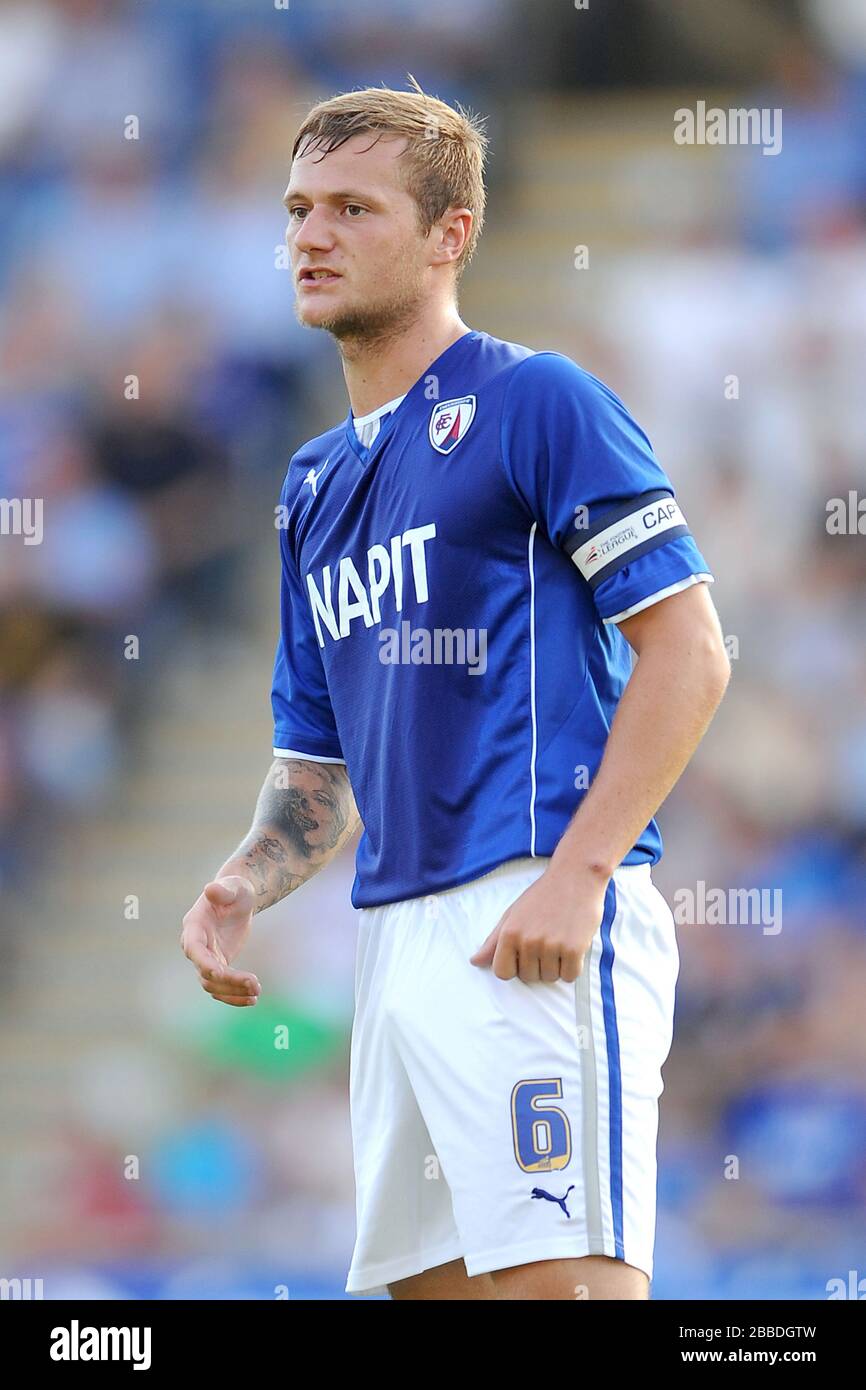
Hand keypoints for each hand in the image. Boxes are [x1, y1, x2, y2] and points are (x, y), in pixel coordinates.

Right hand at [181, 876, 260, 1005]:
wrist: (238, 898)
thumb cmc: (235, 889)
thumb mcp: (233, 887)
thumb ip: (222, 890)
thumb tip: (210, 889)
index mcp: (194, 925)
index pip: (193, 949)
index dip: (204, 962)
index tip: (220, 973)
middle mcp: (195, 945)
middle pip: (205, 971)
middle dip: (228, 981)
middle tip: (255, 985)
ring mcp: (206, 958)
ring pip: (212, 984)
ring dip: (233, 992)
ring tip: (256, 994)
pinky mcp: (218, 965)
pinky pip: (221, 986)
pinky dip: (234, 995)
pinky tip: (252, 999)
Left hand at [469, 865, 608, 982]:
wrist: (576, 876)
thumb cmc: (543, 895)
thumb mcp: (513, 914)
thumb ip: (493, 941)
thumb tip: (474, 961)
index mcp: (509, 933)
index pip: (502, 972)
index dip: (514, 967)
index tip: (523, 955)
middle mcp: (528, 941)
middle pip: (528, 977)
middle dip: (537, 965)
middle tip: (546, 941)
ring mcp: (551, 945)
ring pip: (550, 977)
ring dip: (556, 965)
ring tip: (560, 939)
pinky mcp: (574, 949)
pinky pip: (570, 976)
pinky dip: (573, 966)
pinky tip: (572, 945)